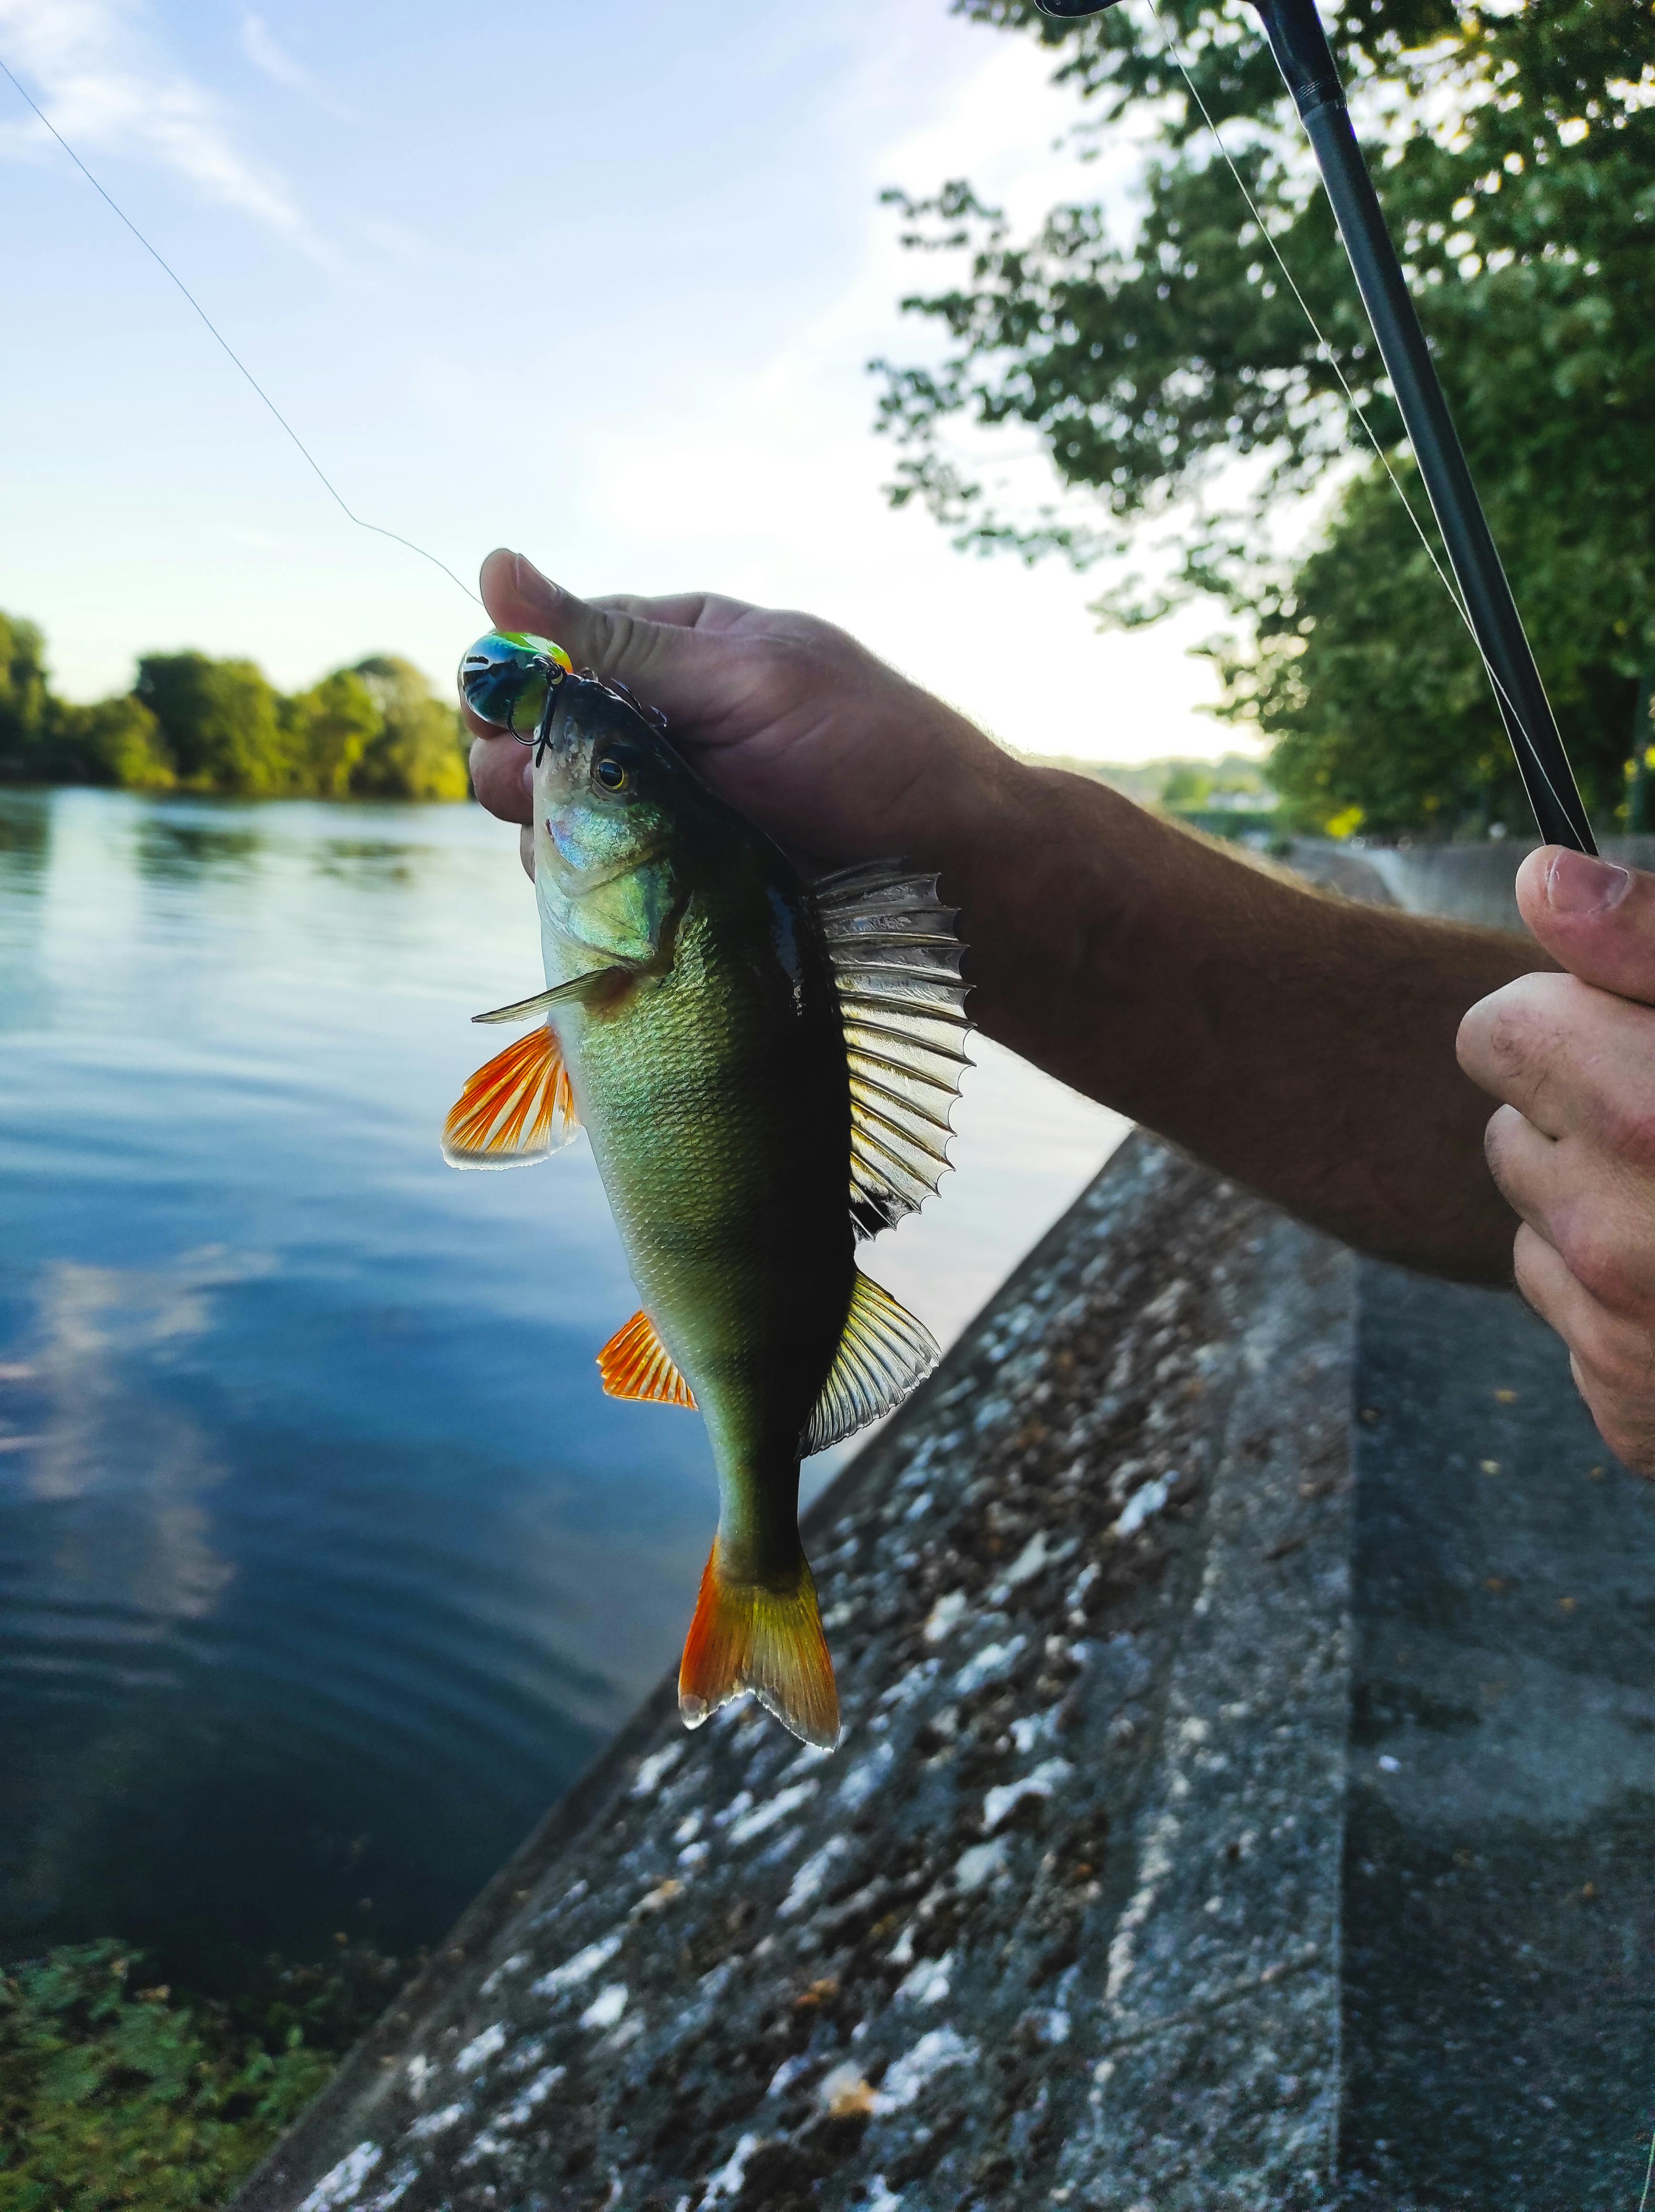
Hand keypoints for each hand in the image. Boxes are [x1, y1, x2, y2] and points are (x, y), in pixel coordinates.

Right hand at [463, 549, 1012, 878]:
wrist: (951, 874)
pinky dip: (588, 894)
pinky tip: (626, 900)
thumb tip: (496, 566)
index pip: (548, 651)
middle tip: (547, 795)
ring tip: (613, 852)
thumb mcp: (743, 679)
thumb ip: (617, 642)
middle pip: (531, 740)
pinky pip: (589, 888)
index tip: (509, 719)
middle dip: (521, 767)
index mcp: (673, 652)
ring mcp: (658, 811)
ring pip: (548, 821)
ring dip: (554, 837)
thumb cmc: (868, 755)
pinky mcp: (670, 885)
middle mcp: (654, 729)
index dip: (512, 683)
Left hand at [1459, 847, 1654, 1471]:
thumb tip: (1543, 878)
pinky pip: (1571, 1318)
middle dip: (1584, 1108)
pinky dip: (1627, 1303)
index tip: (1626, 1030)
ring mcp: (1626, 1337)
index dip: (1569, 1016)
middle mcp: (1627, 1237)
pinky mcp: (1629, 1413)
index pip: (1501, 1031)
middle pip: (1513, 1129)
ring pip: (1539, 1224)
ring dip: (1604, 1204)